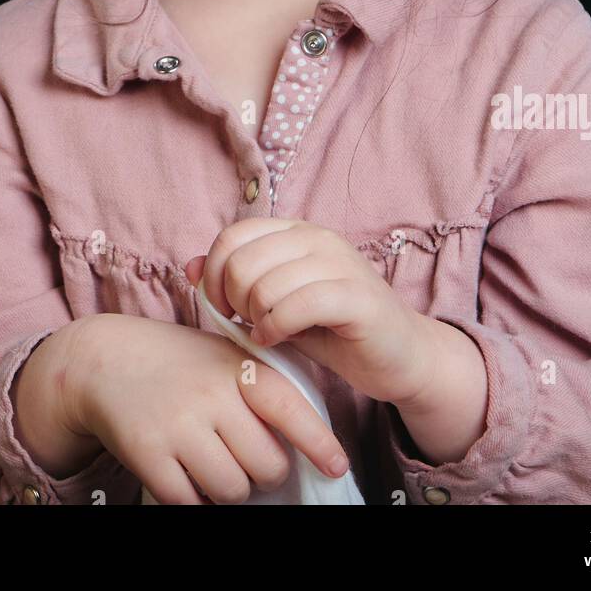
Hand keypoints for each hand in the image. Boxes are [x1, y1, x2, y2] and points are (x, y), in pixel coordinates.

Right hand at [67, 313, 351, 504]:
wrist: (105, 359)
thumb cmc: (178, 362)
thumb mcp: (224, 355)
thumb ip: (261, 386)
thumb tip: (306, 439)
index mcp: (236, 368)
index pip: (290, 407)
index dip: (319, 442)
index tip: (337, 466)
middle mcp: (211, 396)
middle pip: (267, 465)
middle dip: (264, 472)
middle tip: (248, 459)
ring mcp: (179, 426)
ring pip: (232, 490)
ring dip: (230, 489)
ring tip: (215, 464)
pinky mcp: (148, 454)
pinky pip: (190, 503)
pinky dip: (195, 500)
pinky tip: (188, 475)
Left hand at [186, 219, 439, 410]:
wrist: (401, 357)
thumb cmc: (335, 331)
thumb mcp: (275, 305)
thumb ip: (236, 285)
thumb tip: (189, 266)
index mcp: (296, 232)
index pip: (233, 235)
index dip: (215, 275)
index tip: (223, 308)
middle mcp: (318, 238)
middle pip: (242, 261)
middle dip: (233, 301)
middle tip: (247, 324)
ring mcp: (340, 263)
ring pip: (266, 284)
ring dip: (255, 318)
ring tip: (266, 333)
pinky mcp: (357, 296)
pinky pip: (297, 305)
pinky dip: (276, 328)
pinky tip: (276, 340)